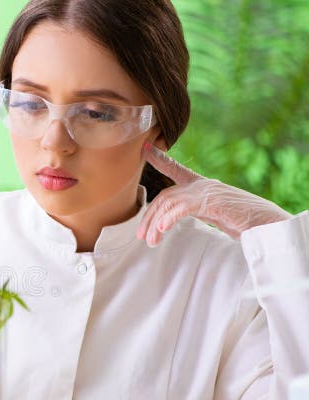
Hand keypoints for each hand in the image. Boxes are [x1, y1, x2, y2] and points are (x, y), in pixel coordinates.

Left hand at [137, 143, 290, 245]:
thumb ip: (197, 210)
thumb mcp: (215, 214)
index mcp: (203, 185)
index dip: (160, 158)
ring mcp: (207, 191)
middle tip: (141, 236)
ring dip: (156, 224)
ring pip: (170, 203)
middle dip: (149, 216)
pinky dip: (169, 218)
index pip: (176, 169)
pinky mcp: (212, 202)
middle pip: (165, 196)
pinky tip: (162, 230)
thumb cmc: (244, 222)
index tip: (145, 148)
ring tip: (151, 241)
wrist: (268, 224)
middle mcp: (203, 185)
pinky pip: (183, 208)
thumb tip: (175, 219)